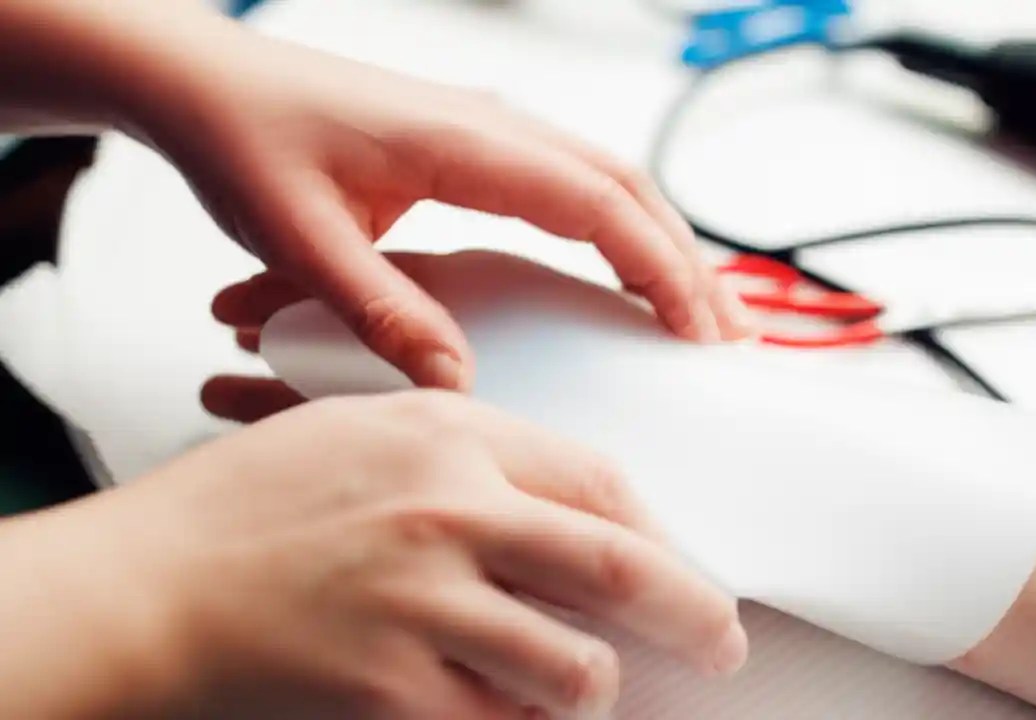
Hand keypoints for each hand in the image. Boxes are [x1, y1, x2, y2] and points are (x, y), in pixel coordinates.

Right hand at [10, 392, 745, 719]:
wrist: (149, 585)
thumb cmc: (252, 504)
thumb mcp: (367, 430)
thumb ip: (473, 453)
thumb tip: (569, 508)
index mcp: (450, 439)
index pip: (601, 482)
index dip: (663, 531)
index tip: (687, 563)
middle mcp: (449, 516)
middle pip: (622, 570)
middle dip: (694, 614)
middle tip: (719, 641)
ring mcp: (423, 606)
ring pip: (576, 668)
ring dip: (594, 685)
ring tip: (583, 682)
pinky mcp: (392, 691)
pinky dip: (518, 719)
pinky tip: (502, 703)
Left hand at [140, 16, 750, 390]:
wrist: (207, 87)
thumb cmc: (246, 144)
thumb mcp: (301, 237)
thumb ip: (381, 309)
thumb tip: (458, 380)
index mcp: (465, 142)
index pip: (597, 204)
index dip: (659, 268)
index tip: (698, 329)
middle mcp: (494, 127)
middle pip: (626, 187)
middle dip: (685, 260)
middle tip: (729, 331)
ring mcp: (490, 131)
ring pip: (608, 180)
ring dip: (660, 241)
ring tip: (701, 308)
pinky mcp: (475, 146)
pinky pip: (573, 183)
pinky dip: (619, 226)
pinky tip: (629, 267)